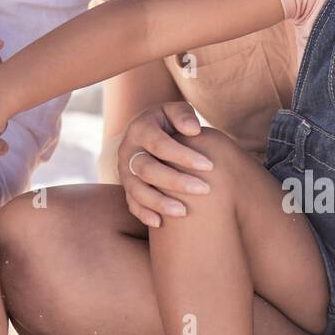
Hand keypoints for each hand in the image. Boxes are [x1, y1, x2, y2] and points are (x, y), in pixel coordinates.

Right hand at [115, 102, 212, 227]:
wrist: (146, 133)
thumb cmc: (168, 122)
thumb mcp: (174, 111)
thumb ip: (183, 115)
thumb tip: (193, 130)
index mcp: (139, 129)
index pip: (159, 144)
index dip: (183, 155)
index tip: (209, 165)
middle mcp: (128, 150)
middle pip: (146, 169)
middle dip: (175, 181)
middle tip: (204, 189)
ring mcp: (125, 171)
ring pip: (136, 190)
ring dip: (159, 202)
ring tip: (184, 212)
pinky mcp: (126, 187)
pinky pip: (131, 203)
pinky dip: (143, 214)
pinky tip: (160, 224)